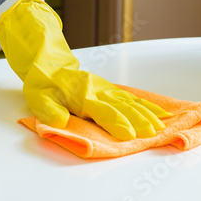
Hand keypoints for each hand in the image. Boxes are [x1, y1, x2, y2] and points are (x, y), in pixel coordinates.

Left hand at [0, 0, 170, 139]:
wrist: (49, 65)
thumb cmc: (44, 85)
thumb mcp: (40, 99)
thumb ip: (50, 111)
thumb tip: (61, 121)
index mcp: (83, 97)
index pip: (104, 112)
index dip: (117, 124)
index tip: (130, 136)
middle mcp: (99, 92)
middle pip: (123, 108)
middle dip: (139, 121)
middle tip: (154, 133)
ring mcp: (106, 90)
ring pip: (130, 102)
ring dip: (146, 114)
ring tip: (161, 125)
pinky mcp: (110, 89)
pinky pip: (131, 97)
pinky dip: (146, 105)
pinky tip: (159, 112)